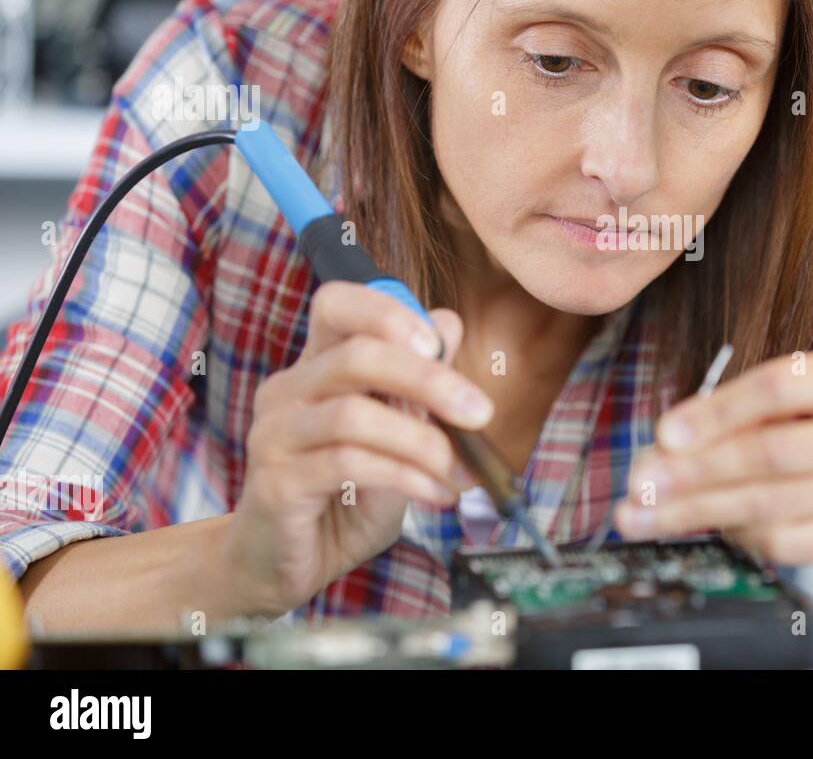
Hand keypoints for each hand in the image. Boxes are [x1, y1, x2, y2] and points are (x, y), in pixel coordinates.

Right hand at [218, 281, 494, 617]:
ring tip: (459, 472)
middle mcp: (287, 391)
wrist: (286, 565)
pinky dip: (406, 476)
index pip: (336, 304)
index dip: (387, 312)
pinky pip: (349, 464)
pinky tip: (436, 494)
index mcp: (315, 367)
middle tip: (479, 412)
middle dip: (429, 380)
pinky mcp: (276, 482)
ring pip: (355, 415)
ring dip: (423, 442)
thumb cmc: (344, 497)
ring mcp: (275, 435)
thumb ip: (416, 387)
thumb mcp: (395, 437)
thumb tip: (448, 324)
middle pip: (355, 355)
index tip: (438, 344)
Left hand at [613, 341, 812, 568]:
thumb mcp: (784, 400)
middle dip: (699, 471)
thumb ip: (724, 418)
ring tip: (648, 514)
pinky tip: (712, 524)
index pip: (781, 385)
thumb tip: (658, 455)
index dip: (717, 413)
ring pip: (772, 504)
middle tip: (644, 484)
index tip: (666, 435)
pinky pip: (784, 542)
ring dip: (699, 510)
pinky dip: (737, 534)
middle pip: (776, 452)